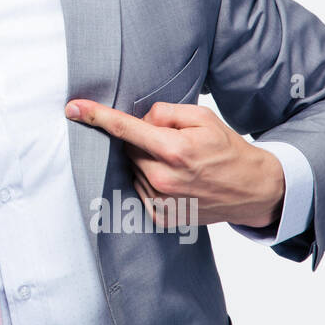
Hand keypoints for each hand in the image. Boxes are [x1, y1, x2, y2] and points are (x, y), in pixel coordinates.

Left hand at [65, 99, 284, 228]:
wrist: (252, 189)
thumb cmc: (227, 149)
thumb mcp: (202, 117)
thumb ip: (164, 112)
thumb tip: (139, 121)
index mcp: (174, 150)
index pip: (124, 129)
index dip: (96, 116)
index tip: (72, 108)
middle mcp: (163, 178)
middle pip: (129, 147)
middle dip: (142, 139)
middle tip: (172, 141)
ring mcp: (161, 201)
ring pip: (133, 167)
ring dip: (147, 160)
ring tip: (179, 163)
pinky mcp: (161, 216)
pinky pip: (140, 187)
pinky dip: (150, 178)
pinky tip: (175, 179)